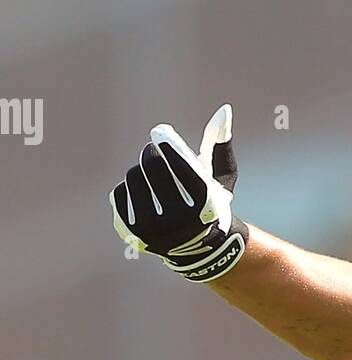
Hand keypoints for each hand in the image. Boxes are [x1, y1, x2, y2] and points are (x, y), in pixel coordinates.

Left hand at [109, 104, 247, 282]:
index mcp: (204, 204)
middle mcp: (179, 220)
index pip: (178, 161)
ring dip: (139, 170)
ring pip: (133, 177)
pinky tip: (140, 192)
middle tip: (151, 149)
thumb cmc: (209, 204)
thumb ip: (221, 145)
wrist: (198, 249)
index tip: (161, 134)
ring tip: (148, 173)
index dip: (166, 142)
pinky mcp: (132, 233)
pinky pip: (119, 193)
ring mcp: (154, 229)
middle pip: (152, 166)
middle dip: (150, 152)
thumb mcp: (222, 177)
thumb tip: (223, 109)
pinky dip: (127, 188)